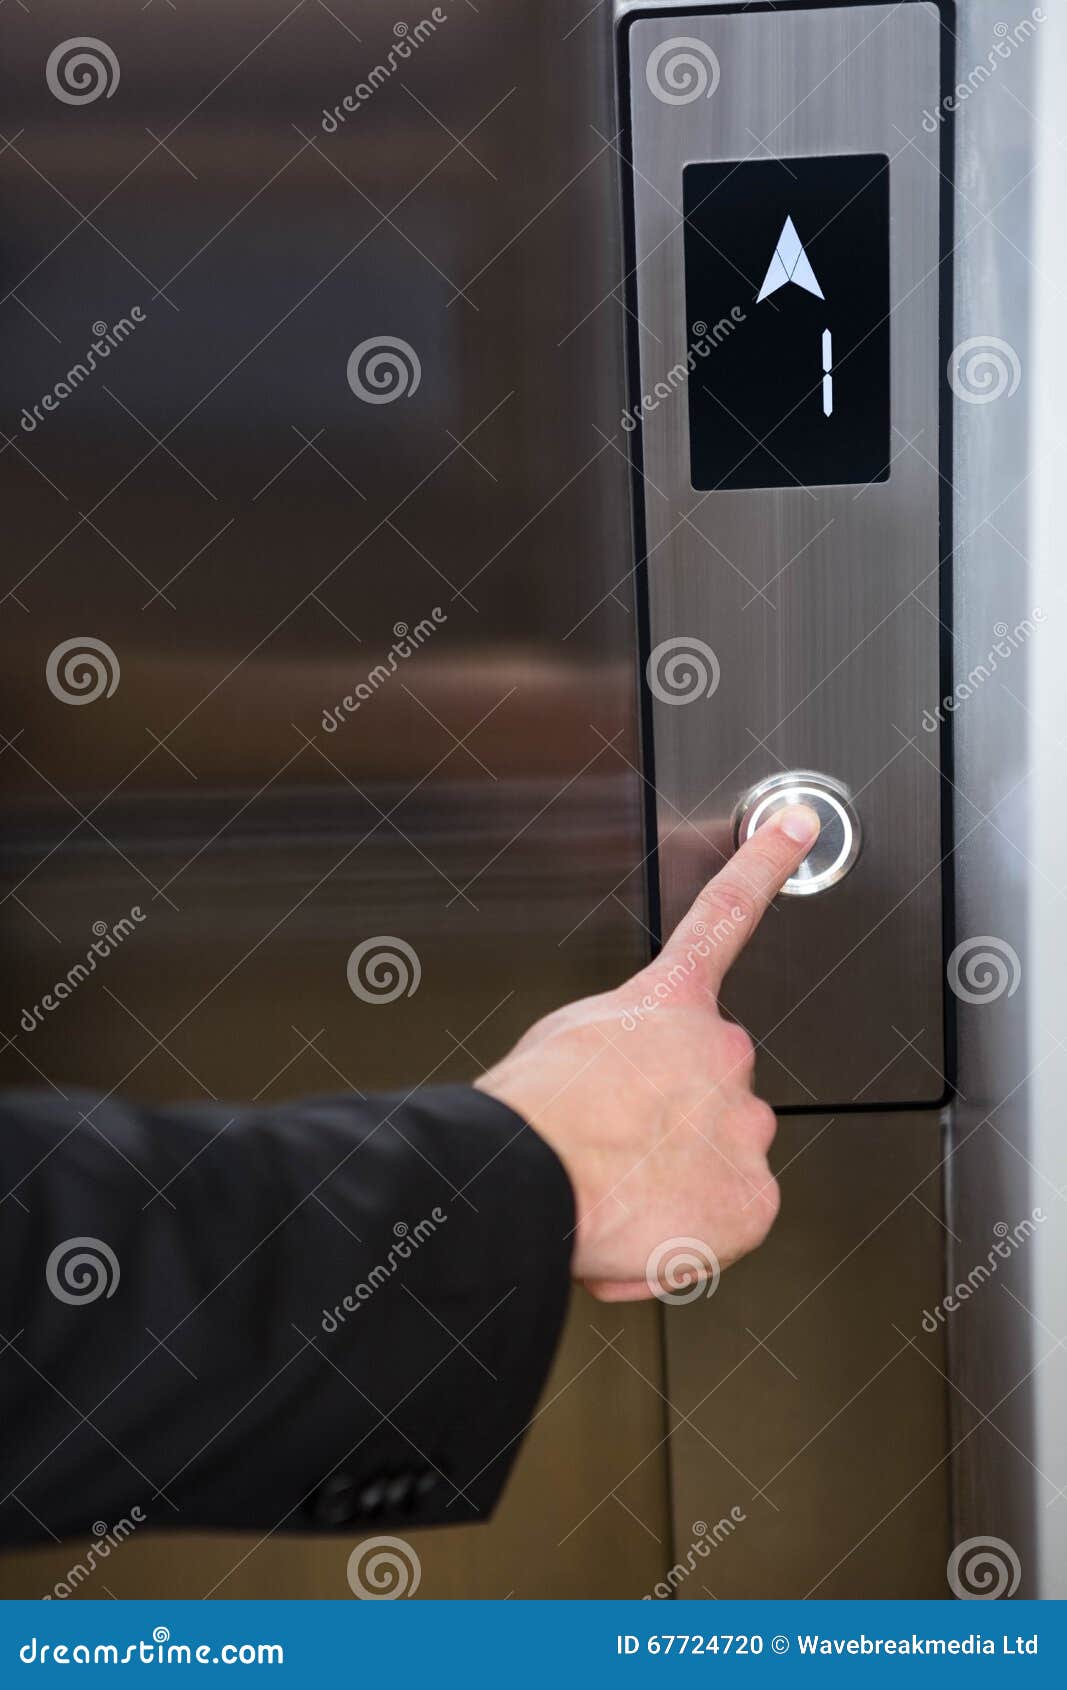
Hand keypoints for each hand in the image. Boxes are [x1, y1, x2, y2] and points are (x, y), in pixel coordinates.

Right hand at [475, 805, 819, 1299]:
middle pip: (719, 1084)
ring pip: (726, 1152)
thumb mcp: (564, 1042)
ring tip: (625, 1188)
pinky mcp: (752, 1196)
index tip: (799, 826)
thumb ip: (622, 1049)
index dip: (766, 865)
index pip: (725, 916)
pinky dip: (696, 1227)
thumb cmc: (533, 1112)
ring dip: (687, 1172)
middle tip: (622, 1143)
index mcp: (671, 1001)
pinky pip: (733, 1214)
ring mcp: (744, 1124)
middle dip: (681, 1115)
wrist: (532, 1174)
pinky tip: (647, 1223)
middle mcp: (723, 1051)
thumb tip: (623, 1090)